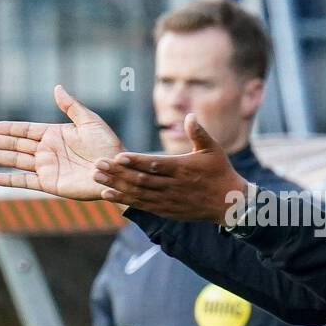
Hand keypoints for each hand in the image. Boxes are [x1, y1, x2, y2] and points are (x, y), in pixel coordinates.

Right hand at [0, 86, 123, 200]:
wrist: (116, 171)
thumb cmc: (108, 146)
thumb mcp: (90, 122)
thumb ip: (72, 107)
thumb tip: (57, 88)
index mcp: (55, 134)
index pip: (25, 130)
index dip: (8, 129)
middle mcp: (47, 150)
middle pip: (16, 145)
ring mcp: (47, 167)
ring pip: (16, 161)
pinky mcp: (50, 183)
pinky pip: (25, 182)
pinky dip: (9, 180)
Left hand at [93, 114, 247, 222]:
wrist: (228, 204)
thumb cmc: (220, 173)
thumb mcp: (213, 150)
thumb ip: (199, 133)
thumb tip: (189, 115)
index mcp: (182, 169)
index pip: (155, 164)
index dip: (135, 161)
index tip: (118, 156)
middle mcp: (173, 186)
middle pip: (141, 180)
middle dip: (118, 173)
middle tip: (99, 166)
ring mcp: (168, 200)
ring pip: (138, 194)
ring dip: (116, 186)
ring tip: (98, 179)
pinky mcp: (166, 211)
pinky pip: (141, 206)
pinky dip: (124, 200)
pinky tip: (109, 194)